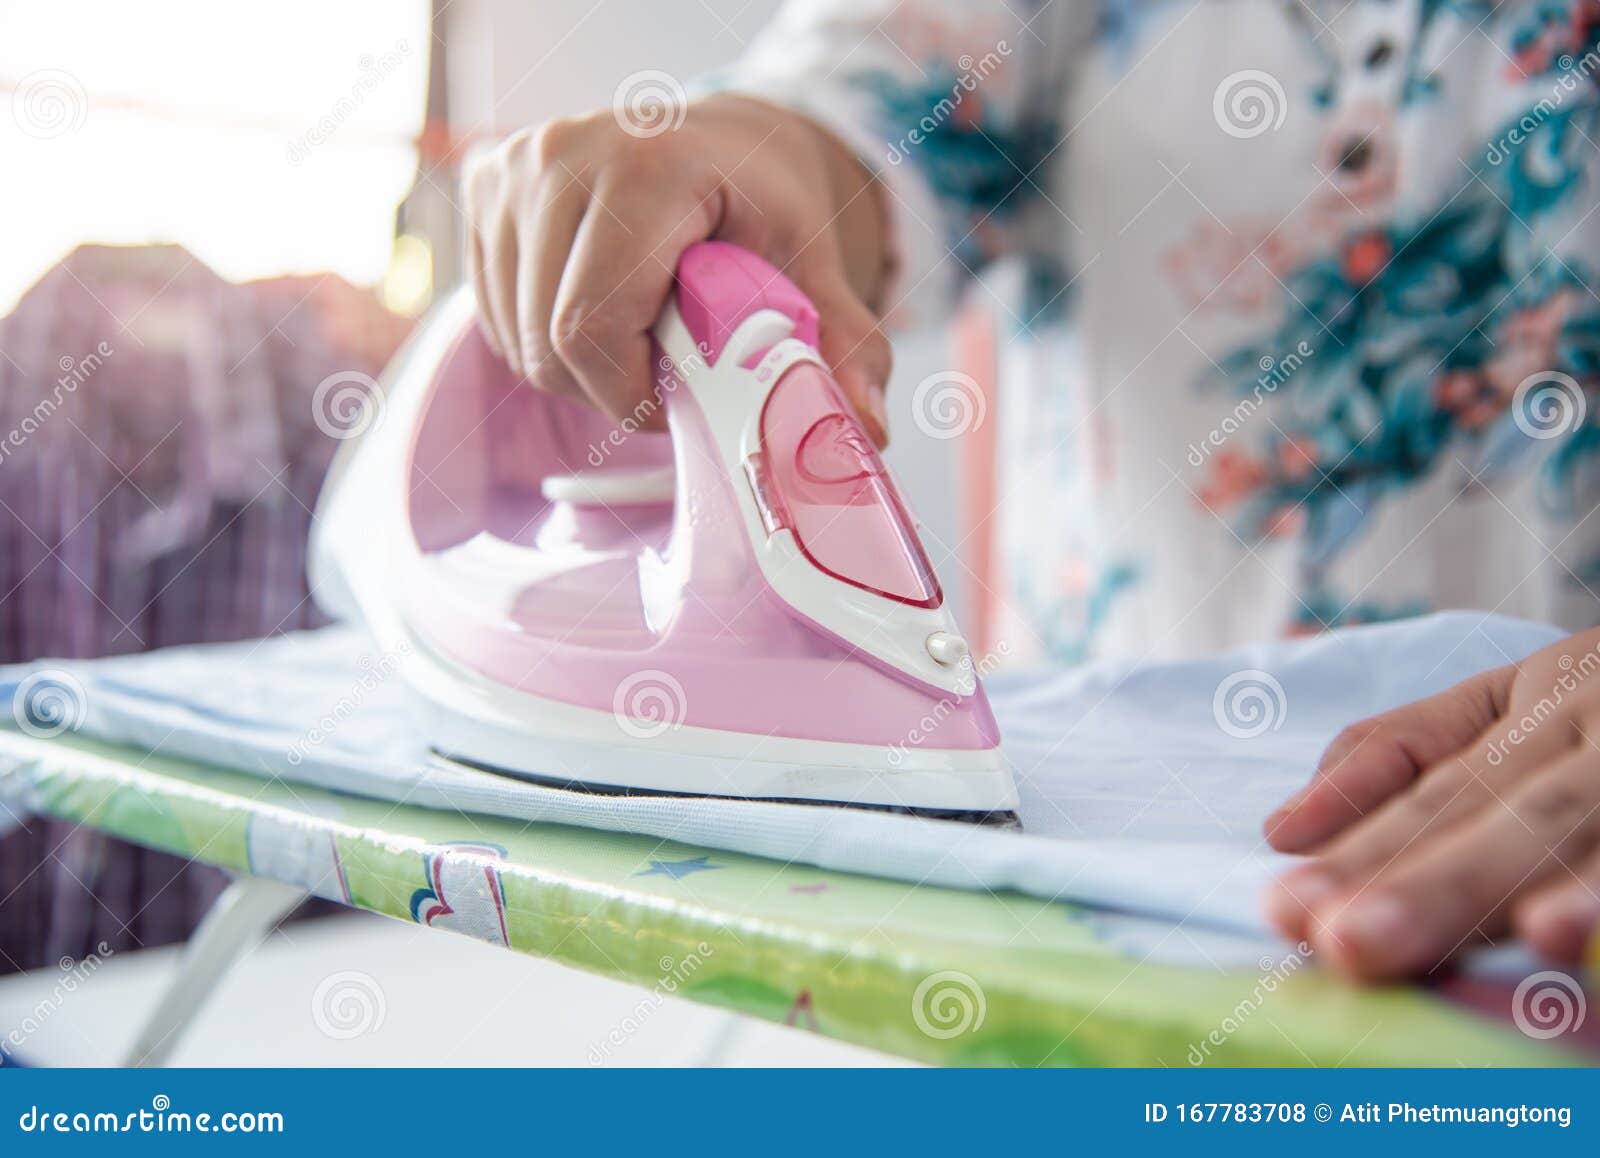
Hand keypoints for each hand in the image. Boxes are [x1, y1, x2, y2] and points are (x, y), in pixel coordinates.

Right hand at [462, 93, 891, 442]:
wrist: (728, 147)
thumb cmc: (765, 208)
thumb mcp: (815, 270)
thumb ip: (840, 345)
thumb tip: (858, 426)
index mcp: (648, 166)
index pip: (591, 326)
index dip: (629, 391)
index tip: (678, 397)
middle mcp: (564, 154)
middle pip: (549, 340)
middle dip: (610, 386)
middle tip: (667, 373)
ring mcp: (514, 166)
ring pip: (517, 336)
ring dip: (577, 369)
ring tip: (639, 337)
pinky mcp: (486, 186)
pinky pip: (495, 314)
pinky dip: (543, 341)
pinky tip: (598, 313)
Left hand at [1263, 627, 1599, 979]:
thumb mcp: (1515, 701)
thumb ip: (1400, 753)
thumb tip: (1282, 830)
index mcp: (1546, 700)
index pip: (1440, 786)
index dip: (1366, 848)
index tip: (1287, 908)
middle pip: (1515, 810)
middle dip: (1435, 881)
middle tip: (1350, 944)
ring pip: (1589, 822)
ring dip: (1558, 884)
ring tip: (1523, 939)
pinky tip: (1576, 935)